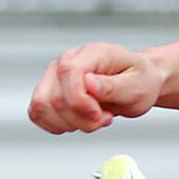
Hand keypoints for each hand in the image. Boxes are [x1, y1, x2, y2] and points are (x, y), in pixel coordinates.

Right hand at [28, 42, 163, 133]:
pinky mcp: (49, 91)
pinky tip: (80, 120)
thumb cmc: (140, 81)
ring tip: (94, 118)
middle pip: (54, 98)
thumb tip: (88, 82)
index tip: (102, 115)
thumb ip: (112, 86)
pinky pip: (38, 114)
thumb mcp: (138, 85)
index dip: (81, 102)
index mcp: (91, 54)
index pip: (68, 73)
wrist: (139, 84)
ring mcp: (54, 76)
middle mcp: (66, 61)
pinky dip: (59, 125)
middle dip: (81, 119)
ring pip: (42, 108)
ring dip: (71, 123)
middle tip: (105, 117)